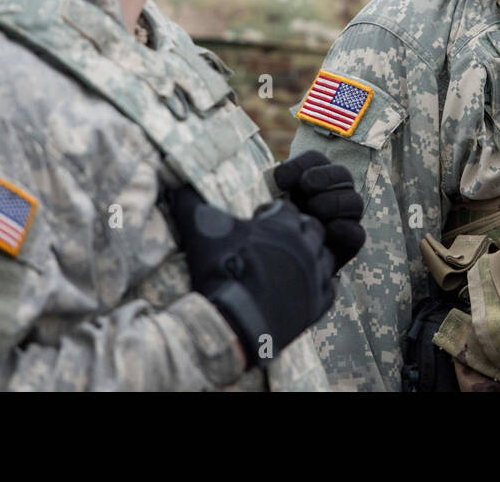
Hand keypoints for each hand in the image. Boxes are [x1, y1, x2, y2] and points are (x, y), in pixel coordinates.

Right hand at [167, 187, 335, 365]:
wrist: (233, 323)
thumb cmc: (219, 271)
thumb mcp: (201, 230)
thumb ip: (190, 200)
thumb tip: (171, 175)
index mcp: (286, 224)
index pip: (287, 210)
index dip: (271, 217)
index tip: (255, 228)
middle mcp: (307, 246)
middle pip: (310, 229)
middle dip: (295, 233)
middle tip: (272, 246)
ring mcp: (315, 275)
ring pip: (322, 255)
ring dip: (307, 256)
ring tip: (283, 267)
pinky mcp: (318, 303)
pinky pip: (328, 286)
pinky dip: (316, 285)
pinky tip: (296, 289)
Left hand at [272, 151, 365, 269]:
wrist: (285, 263)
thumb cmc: (278, 227)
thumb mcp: (270, 206)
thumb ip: (270, 192)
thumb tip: (269, 181)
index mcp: (315, 178)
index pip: (315, 160)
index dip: (300, 165)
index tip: (280, 180)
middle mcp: (336, 192)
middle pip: (342, 174)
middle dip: (323, 176)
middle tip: (306, 185)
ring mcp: (347, 216)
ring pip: (354, 201)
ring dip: (334, 202)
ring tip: (314, 209)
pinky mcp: (351, 240)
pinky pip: (356, 232)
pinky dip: (343, 229)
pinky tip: (327, 229)